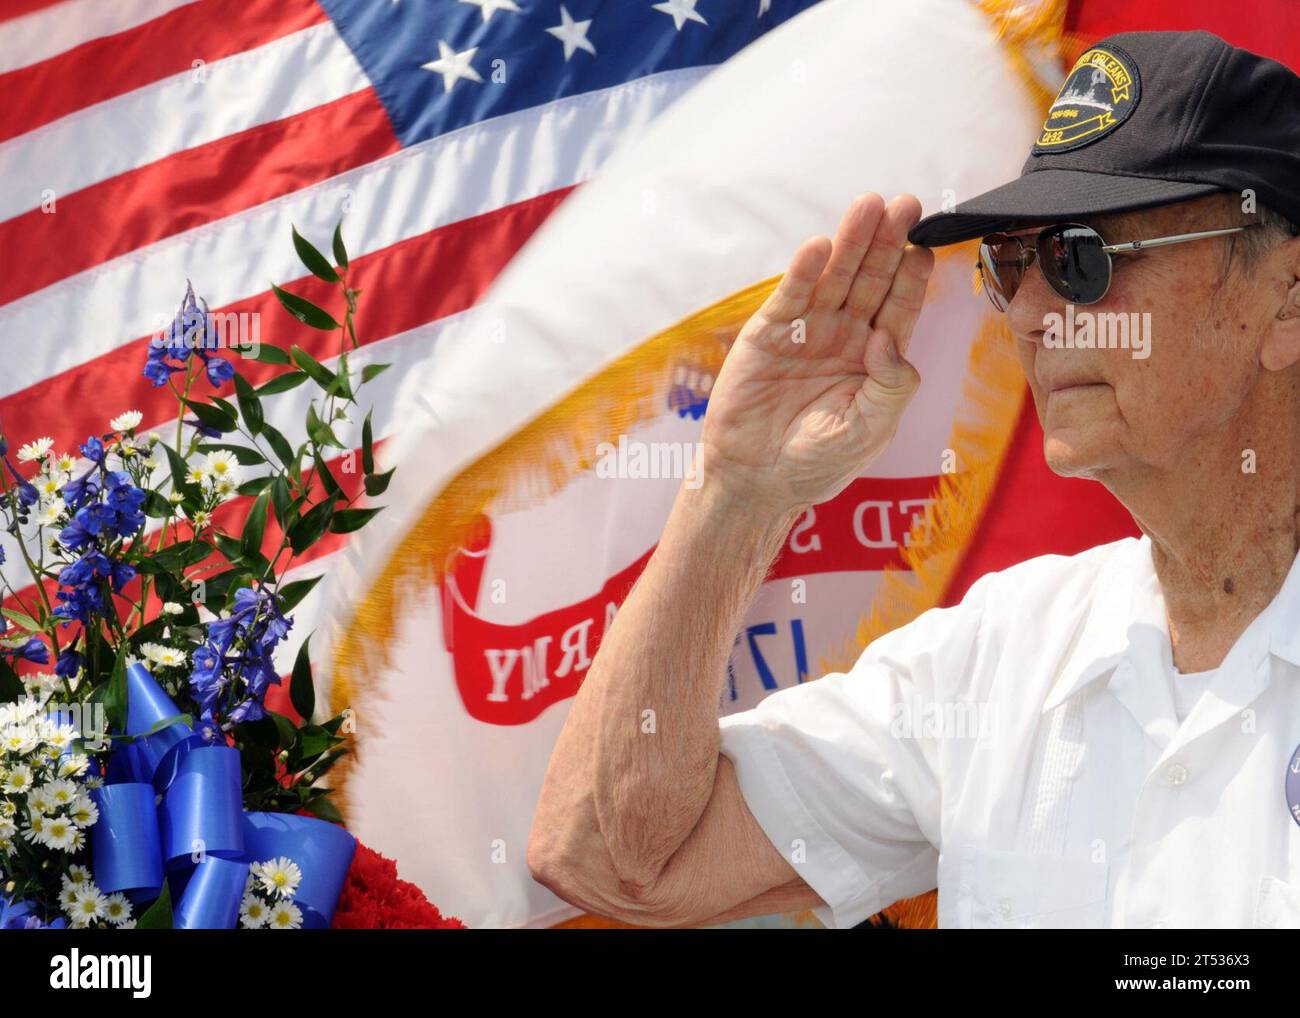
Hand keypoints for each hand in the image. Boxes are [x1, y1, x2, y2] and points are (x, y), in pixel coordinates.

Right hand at [699, 193, 934, 513]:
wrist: (757, 481)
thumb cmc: (818, 463)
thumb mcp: (870, 429)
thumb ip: (891, 386)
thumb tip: (888, 337)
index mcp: (875, 358)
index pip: (899, 307)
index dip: (912, 278)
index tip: (925, 249)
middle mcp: (844, 336)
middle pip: (871, 279)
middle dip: (888, 242)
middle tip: (904, 204)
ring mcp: (806, 331)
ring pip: (834, 278)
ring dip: (850, 242)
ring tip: (868, 206)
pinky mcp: (768, 334)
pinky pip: (789, 297)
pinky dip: (803, 272)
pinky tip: (818, 247)